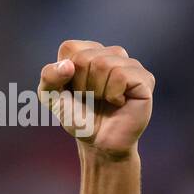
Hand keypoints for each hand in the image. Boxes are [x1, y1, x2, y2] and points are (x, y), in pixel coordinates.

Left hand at [39, 40, 153, 157]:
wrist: (98, 144)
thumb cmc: (79, 119)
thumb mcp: (53, 98)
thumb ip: (48, 78)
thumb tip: (68, 66)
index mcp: (90, 51)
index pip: (69, 48)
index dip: (64, 75)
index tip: (73, 91)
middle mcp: (112, 53)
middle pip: (85, 58)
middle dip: (81, 86)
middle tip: (90, 100)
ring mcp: (130, 64)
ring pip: (103, 64)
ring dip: (96, 91)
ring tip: (103, 101)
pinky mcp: (144, 78)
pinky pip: (120, 75)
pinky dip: (113, 94)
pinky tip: (118, 102)